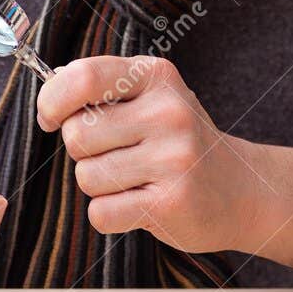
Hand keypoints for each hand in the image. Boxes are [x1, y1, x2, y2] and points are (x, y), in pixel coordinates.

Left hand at [37, 56, 263, 253]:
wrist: (241, 189)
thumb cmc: (180, 141)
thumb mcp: (152, 97)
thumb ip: (104, 87)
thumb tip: (52, 81)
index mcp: (156, 76)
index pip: (82, 77)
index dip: (52, 100)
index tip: (51, 118)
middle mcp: (168, 112)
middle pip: (76, 134)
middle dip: (83, 151)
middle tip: (116, 154)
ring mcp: (174, 158)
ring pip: (87, 176)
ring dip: (99, 185)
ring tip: (135, 179)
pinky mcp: (172, 203)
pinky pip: (101, 212)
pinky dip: (109, 214)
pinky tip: (139, 203)